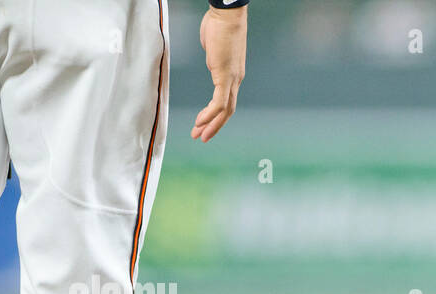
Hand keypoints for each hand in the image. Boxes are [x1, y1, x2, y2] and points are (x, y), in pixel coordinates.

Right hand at [192, 6, 246, 141]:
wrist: (227, 15)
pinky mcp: (225, 75)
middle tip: (203, 137)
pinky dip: (211, 114)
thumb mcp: (213, 46)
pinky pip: (220, 102)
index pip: (227, 100)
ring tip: (199, 135)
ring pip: (225, 110)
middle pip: (228, 110)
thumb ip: (213, 56)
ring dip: (212, 124)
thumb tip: (210, 56)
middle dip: (215, 125)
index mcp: (233, 74)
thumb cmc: (219, 25)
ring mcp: (232, 78)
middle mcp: (235, 79)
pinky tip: (201, 122)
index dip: (217, 114)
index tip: (204, 123)